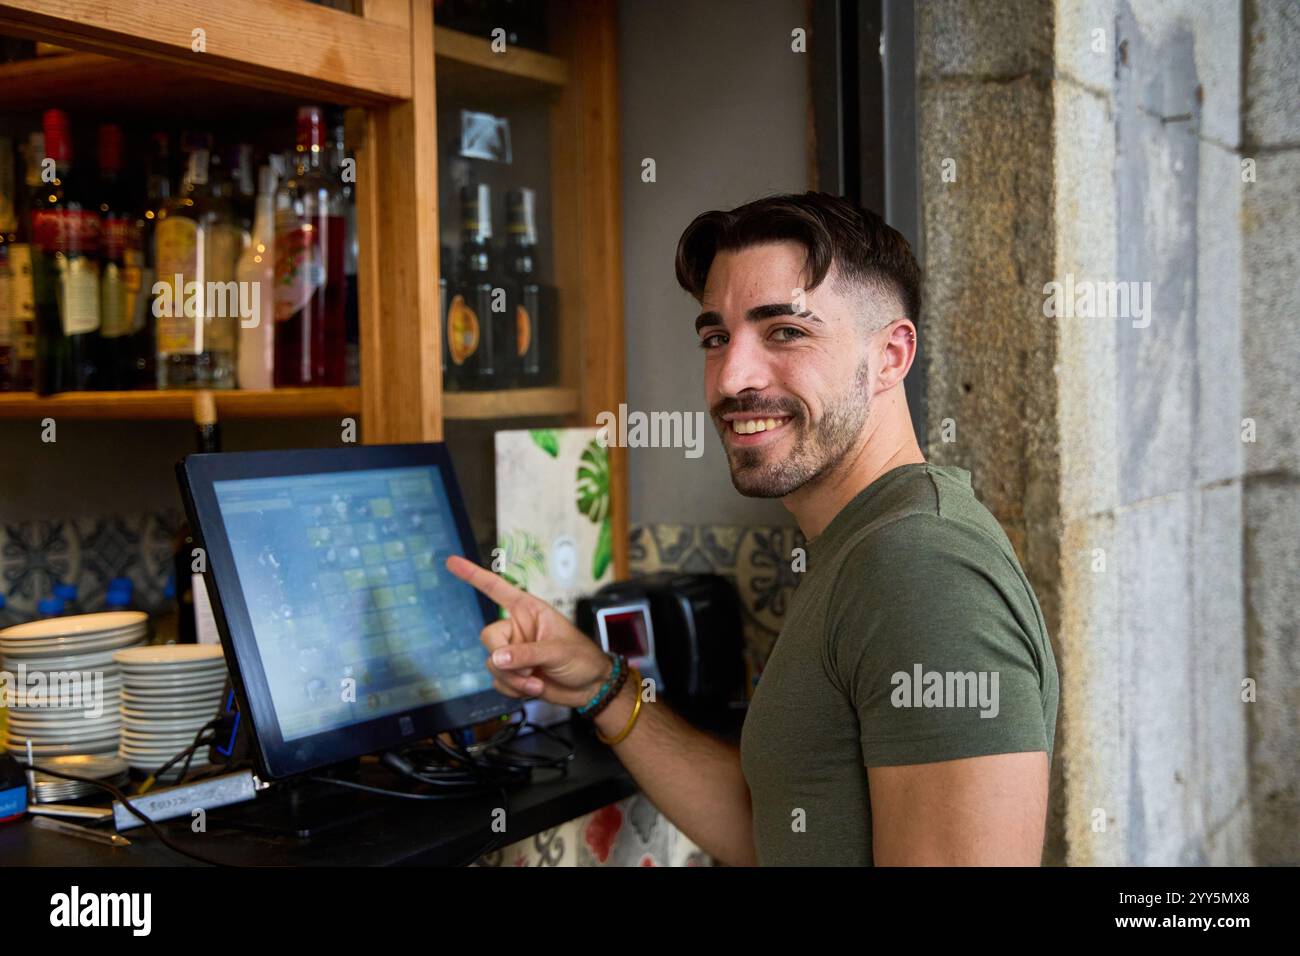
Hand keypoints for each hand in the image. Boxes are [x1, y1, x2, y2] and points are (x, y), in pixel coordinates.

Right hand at [445, 554, 611, 708]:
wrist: (590, 688)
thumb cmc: (581, 658)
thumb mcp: (557, 651)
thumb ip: (526, 654)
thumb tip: (496, 658)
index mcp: (529, 610)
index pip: (497, 589)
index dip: (474, 575)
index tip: (452, 561)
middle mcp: (517, 629)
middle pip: (489, 638)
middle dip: (503, 658)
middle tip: (527, 670)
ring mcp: (513, 652)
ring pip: (492, 664)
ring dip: (512, 679)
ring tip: (536, 682)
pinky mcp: (513, 674)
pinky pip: (497, 681)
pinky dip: (512, 689)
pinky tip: (533, 689)